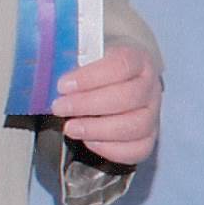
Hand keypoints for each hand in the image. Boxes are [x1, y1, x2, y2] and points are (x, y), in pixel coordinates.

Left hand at [52, 43, 160, 164]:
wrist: (119, 82)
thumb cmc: (99, 70)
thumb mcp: (87, 55)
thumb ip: (72, 62)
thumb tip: (50, 73)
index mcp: (138, 60)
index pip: (121, 65)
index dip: (91, 77)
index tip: (63, 85)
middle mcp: (150, 87)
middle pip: (129, 97)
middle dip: (88, 105)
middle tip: (60, 108)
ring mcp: (153, 114)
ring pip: (135, 126)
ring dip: (98, 129)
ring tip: (70, 128)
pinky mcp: (149, 138)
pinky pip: (138, 149)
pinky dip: (111, 149)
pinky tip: (89, 141)